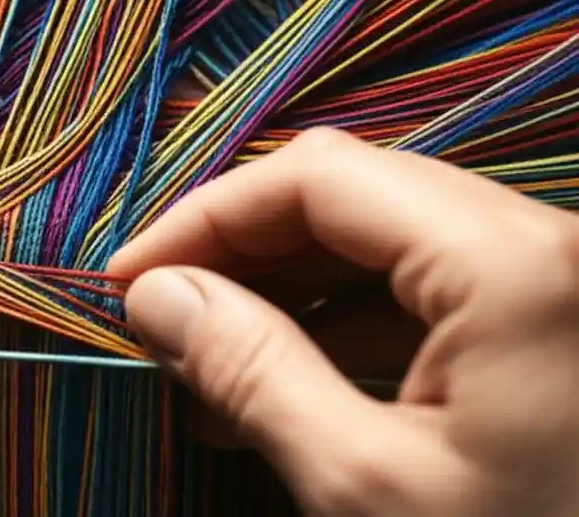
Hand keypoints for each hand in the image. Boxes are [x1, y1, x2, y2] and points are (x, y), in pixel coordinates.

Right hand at [111, 128, 578, 515]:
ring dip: (290, 297)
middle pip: (355, 200)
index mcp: (516, 265)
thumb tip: (158, 296)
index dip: (205, 220)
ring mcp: (560, 290)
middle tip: (161, 325)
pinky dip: (349, 331)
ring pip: (389, 248)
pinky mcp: (558, 336)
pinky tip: (284, 389)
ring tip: (209, 372)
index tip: (129, 282)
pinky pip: (434, 299)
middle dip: (243, 257)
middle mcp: (550, 249)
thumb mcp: (367, 487)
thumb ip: (253, 370)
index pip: (319, 178)